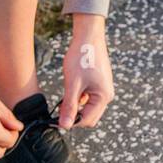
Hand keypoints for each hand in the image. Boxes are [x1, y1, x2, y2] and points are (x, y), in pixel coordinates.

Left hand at [59, 14, 112, 128]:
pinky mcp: (99, 84)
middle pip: (89, 116)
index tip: (55, 119)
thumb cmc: (82, 58)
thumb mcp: (73, 84)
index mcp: (103, 97)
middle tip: (59, 109)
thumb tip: (65, 126)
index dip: (71, 122)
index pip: (87, 120)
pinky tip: (70, 90)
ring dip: (76, 106)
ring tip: (63, 96)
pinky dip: (79, 98)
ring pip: (88, 107)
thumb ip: (69, 106)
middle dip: (74, 115)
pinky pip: (89, 98)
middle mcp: (107, 95)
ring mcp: (104, 89)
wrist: (88, 37)